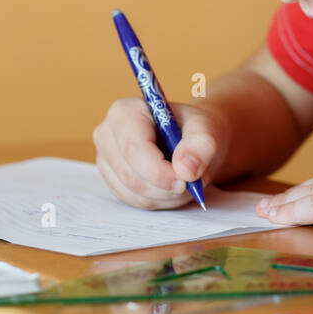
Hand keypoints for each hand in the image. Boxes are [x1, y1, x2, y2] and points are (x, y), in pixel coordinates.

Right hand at [92, 97, 230, 208]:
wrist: (191, 141)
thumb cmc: (194, 130)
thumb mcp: (206, 130)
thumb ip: (201, 145)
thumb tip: (186, 168)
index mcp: (125, 112)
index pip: (133, 149)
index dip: (159, 171)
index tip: (185, 181)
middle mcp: (107, 134)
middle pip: (131, 176)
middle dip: (165, 188)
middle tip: (191, 184)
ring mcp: (106, 160)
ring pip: (133, 193)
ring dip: (165, 196)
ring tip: (185, 182)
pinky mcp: (112, 180)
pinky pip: (134, 201)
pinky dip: (158, 201)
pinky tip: (172, 188)